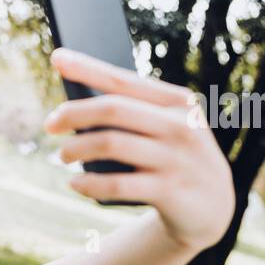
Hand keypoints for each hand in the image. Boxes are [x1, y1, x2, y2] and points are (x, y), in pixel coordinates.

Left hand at [43, 47, 235, 251]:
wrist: (214, 207)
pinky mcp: (171, 191)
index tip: (57, 58)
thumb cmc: (174, 158)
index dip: (88, 68)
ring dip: (77, 148)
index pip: (124, 79)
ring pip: (111, 144)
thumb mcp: (165, 130)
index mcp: (177, 102)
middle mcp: (181, 126)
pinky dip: (90, 184)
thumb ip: (132, 115)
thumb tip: (73, 108)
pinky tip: (75, 184)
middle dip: (73, 114)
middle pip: (113, 109)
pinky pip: (118, 184)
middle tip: (50, 124)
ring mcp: (177, 159)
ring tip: (62, 155)